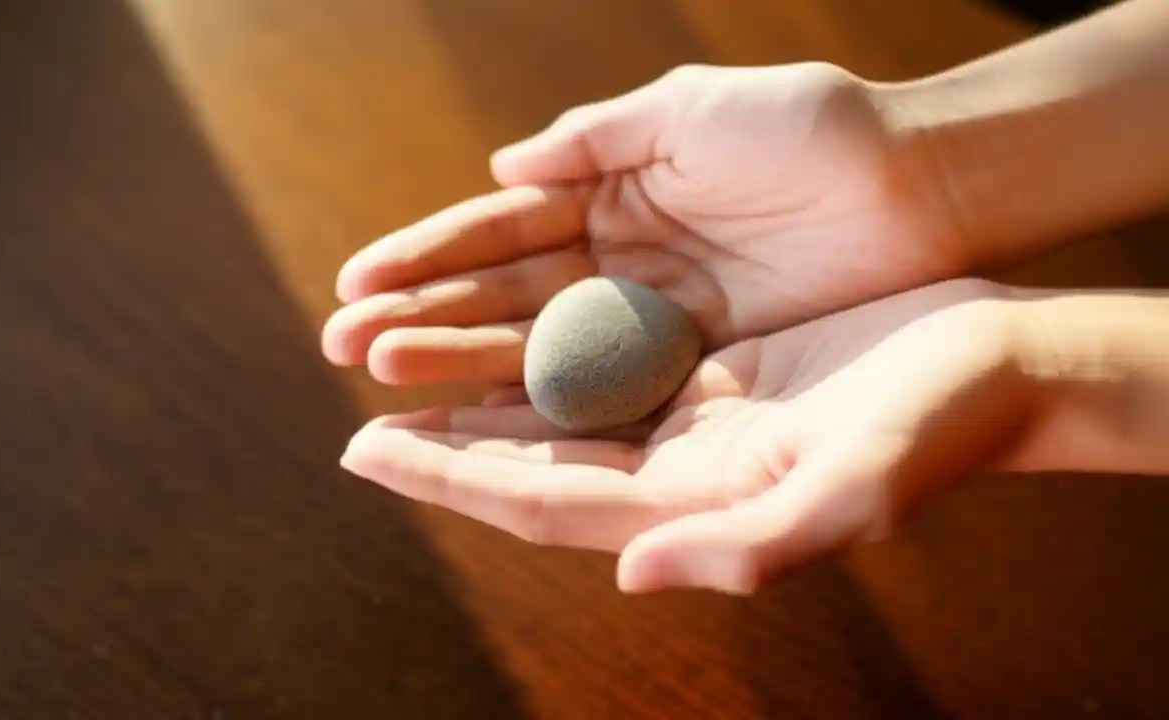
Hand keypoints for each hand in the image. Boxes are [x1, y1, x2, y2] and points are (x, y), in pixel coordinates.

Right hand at [323, 63, 968, 384]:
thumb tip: (503, 165)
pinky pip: (604, 386)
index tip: (354, 282)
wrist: (922, 186)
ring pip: (539, 347)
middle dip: (423, 317)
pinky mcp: (694, 362)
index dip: (426, 255)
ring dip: (461, 363)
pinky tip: (479, 418)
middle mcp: (618, 259)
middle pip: (503, 297)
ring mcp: (651, 316)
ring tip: (386, 378)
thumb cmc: (813, 130)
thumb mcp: (695, 110)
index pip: (498, 230)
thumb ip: (598, 137)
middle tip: (343, 348)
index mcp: (609, 191)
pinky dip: (541, 401)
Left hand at [339, 279, 1040, 593]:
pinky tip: (509, 343)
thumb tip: (631, 573)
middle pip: (532, 463)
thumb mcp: (854, 491)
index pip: (540, 500)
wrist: (997, 366)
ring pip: (560, 416)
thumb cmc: (939, 429)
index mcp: (693, 503)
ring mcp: (693, 422)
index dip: (451, 479)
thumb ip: (746, 542)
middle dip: (446, 446)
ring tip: (411, 378)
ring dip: (484, 401)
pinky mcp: (714, 375)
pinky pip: (605, 368)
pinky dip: (548, 360)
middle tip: (363, 419)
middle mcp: (679, 470)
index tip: (367, 450)